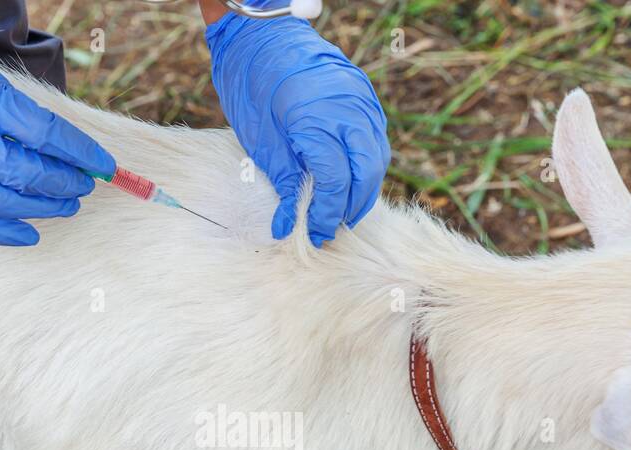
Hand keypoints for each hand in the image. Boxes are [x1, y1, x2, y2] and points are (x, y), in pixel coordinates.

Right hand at [0, 13, 113, 245]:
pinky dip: (1, 233)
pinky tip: (27, 234)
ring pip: (0, 202)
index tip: (104, 168)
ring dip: (39, 210)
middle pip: (26, 173)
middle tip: (83, 188)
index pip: (47, 134)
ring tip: (64, 207)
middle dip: (63, 185)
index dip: (82, 155)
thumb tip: (66, 154)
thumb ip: (21, 119)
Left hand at [206, 13, 389, 246]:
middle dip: (351, 207)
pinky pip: (375, 140)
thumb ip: (285, 182)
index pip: (336, 182)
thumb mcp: (263, 141)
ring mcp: (362, 100)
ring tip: (340, 211)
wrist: (261, 34)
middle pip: (366, 174)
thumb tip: (289, 224)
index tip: (313, 233)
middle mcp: (349, 110)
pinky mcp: (365, 96)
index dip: (325, 213)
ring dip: (363, 190)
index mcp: (319, 120)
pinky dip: (365, 166)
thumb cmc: (253, 85)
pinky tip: (348, 182)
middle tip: (330, 229)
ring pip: (377, 159)